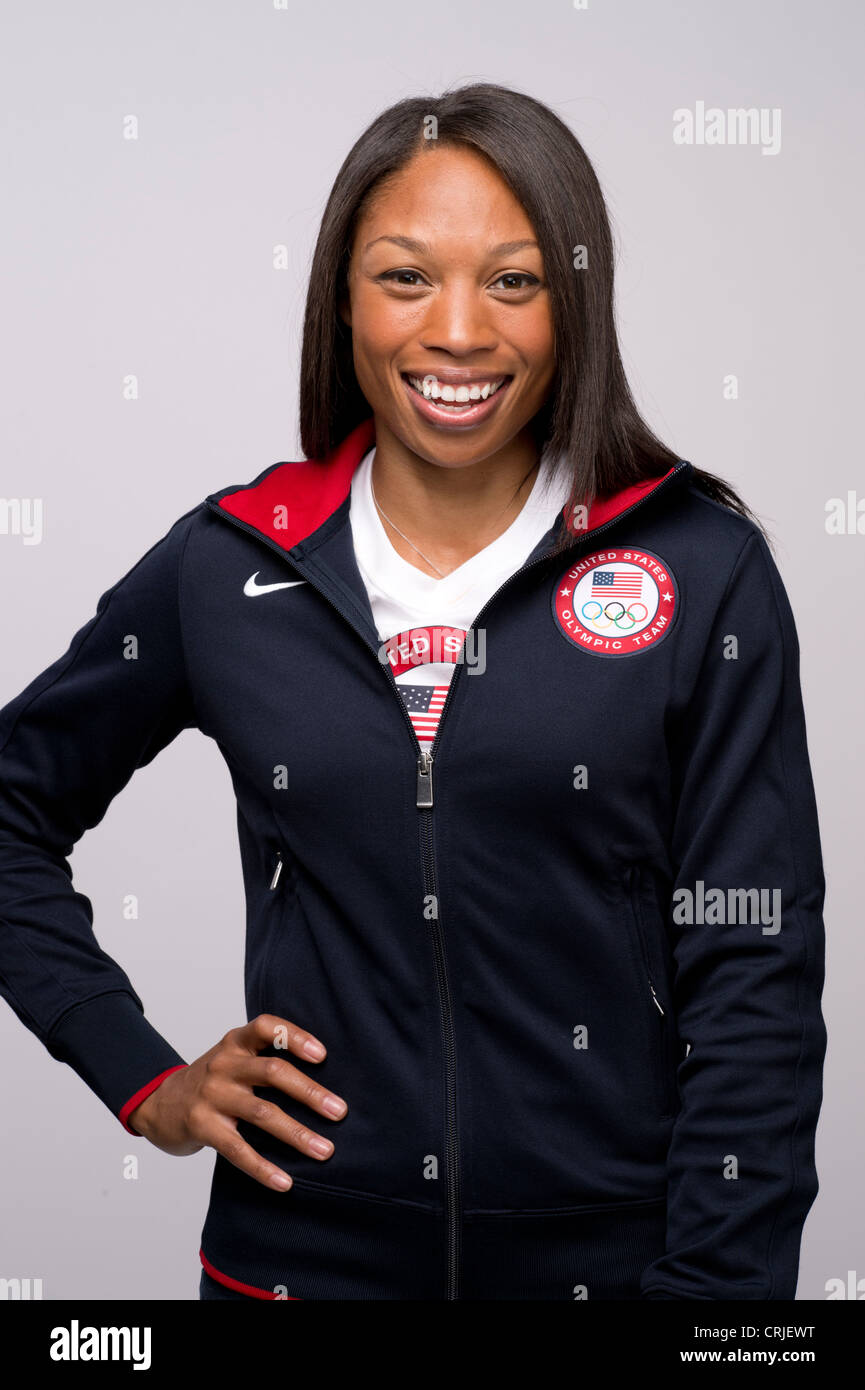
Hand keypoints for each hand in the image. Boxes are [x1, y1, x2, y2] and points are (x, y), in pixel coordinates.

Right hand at [128, 1014, 346, 1190]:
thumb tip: (324, 1084)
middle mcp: (224, 1064)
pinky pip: (237, 1149)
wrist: (158, 1103)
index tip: (323, 1055)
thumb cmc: (212, 1081)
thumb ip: (266, 1059)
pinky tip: (285, 1182)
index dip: (295, 1037)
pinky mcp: (202, 1126)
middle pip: (273, 1072)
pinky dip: (263, 1168)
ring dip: (297, 1133)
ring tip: (325, 1150)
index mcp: (236, 1042)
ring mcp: (212, 1095)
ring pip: (262, 1113)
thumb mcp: (233, 1058)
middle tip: (340, 1111)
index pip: (266, 1027)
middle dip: (310, 1093)